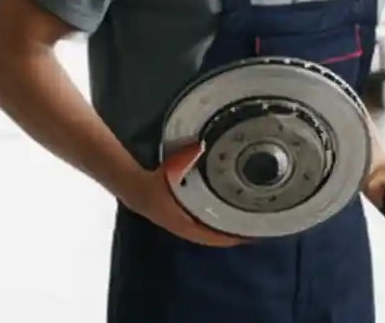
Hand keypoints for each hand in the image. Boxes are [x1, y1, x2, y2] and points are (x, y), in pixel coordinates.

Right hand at [118, 141, 244, 246]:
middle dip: (229, 237)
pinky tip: (223, 221)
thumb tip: (201, 146)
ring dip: (221, 234)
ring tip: (241, 229)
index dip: (227, 238)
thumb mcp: (173, 167)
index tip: (246, 238)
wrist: (134, 186)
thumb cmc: (154, 180)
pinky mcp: (178, 220)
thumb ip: (187, 157)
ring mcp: (180, 225)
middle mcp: (182, 226)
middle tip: (250, 233)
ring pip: (205, 234)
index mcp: (181, 219)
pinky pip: (200, 228)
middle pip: (210, 238)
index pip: (209, 235)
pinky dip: (212, 228)